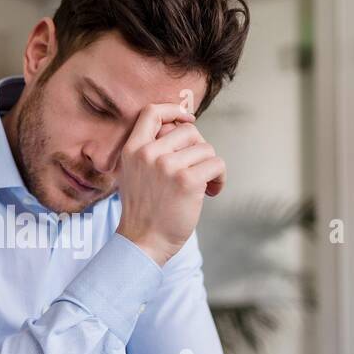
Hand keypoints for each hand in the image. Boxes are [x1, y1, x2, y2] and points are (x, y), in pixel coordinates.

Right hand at [115, 103, 225, 266]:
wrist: (143, 243)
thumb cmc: (144, 211)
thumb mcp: (134, 174)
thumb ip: (150, 151)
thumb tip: (182, 128)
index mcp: (133, 150)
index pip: (151, 112)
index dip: (174, 110)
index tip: (188, 121)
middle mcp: (148, 154)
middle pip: (188, 131)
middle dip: (199, 148)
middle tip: (198, 169)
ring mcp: (167, 166)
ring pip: (206, 148)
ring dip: (211, 167)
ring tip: (204, 185)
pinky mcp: (187, 181)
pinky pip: (216, 164)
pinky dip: (220, 178)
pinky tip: (211, 192)